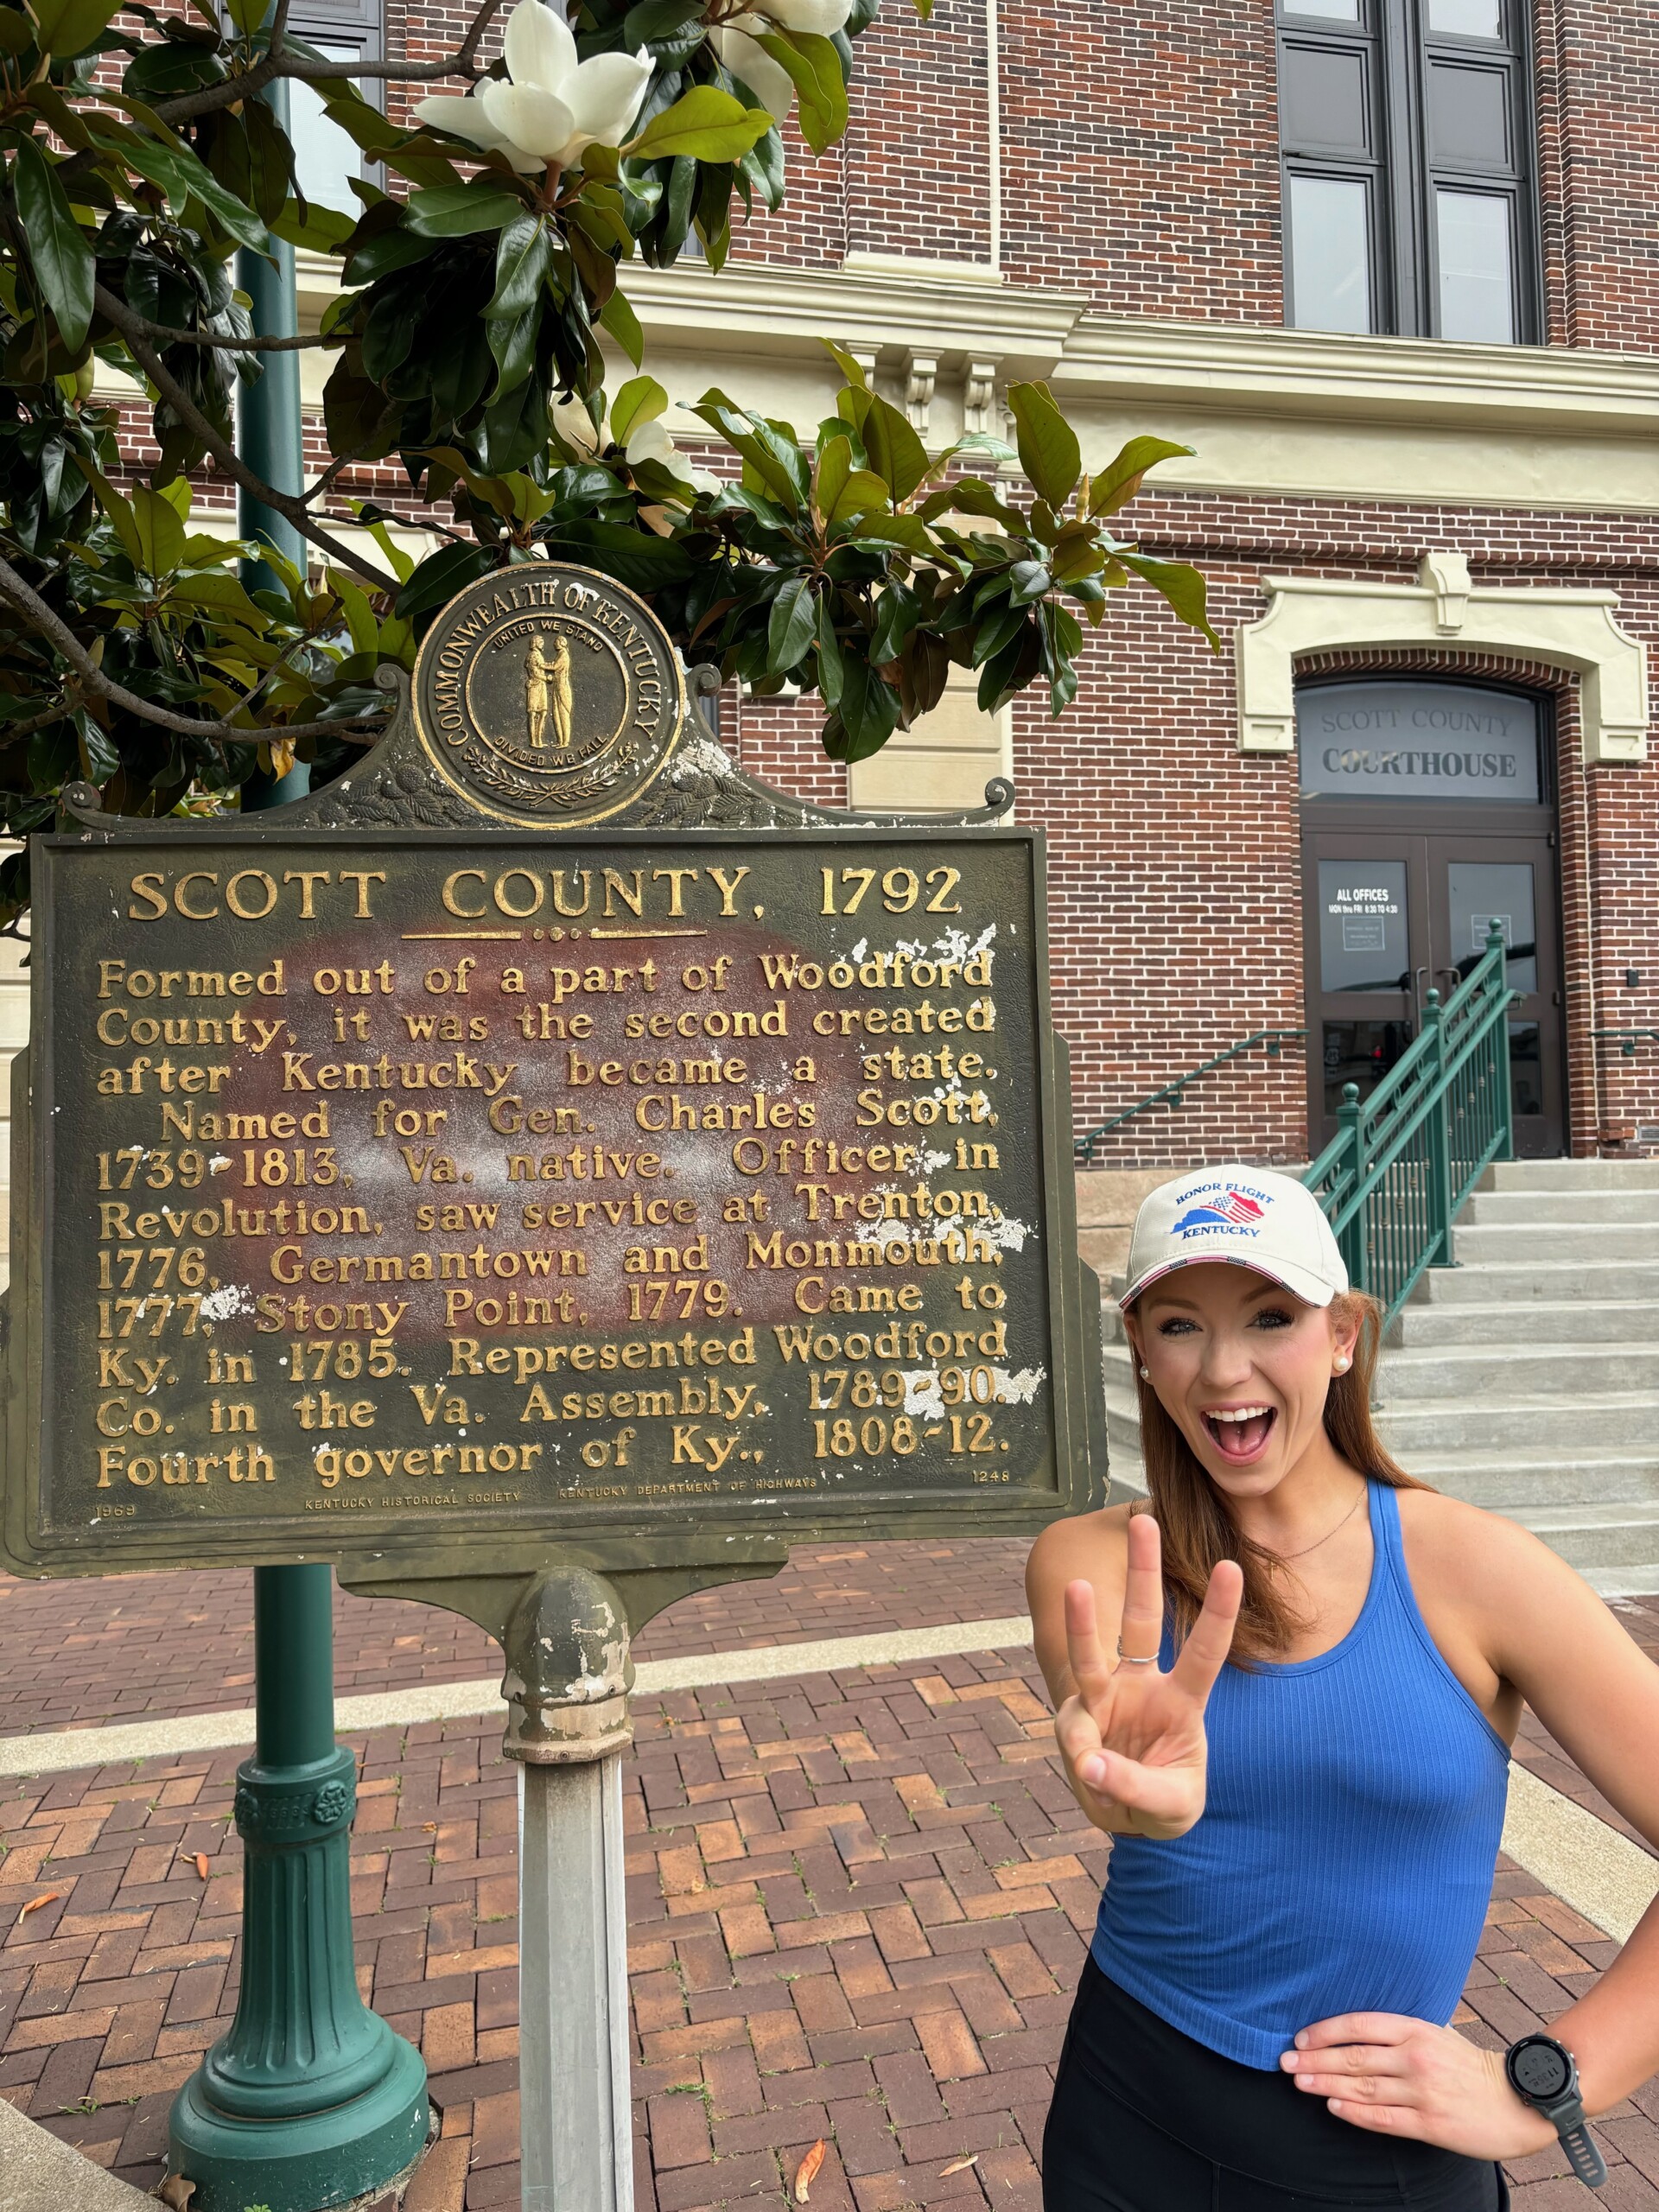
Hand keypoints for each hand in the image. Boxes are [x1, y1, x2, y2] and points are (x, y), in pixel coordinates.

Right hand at [1053, 1513, 1241, 1838]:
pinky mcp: (1077, 1720)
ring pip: (1091, 1651)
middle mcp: (1142, 1687)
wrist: (1131, 1818)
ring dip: (1084, 1618)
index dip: (1218, 1611)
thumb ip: (1136, 1786)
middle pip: (1142, 1620)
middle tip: (1143, 1519)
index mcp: (1183, 1702)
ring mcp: (1106, 1699)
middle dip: (1143, 1569)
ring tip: (1079, 1585)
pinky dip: (1080, 1750)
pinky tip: (1093, 1773)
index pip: (1205, 1651)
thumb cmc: (1166, 1803)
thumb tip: (1089, 1763)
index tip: (1231, 1566)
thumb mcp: (1172, 1806)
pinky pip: (1073, 1727)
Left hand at [1281, 2014, 1558, 2160]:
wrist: (1518, 2100)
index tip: (1300, 2038)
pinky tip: (1333, 2107)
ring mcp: (1422, 2091)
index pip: (1360, 2024)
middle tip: (1284, 2062)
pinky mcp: (1430, 2123)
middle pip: (1354, 2056)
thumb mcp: (1439, 2034)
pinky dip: (1355, 2112)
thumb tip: (1359, 2027)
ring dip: (1326, 2084)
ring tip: (1299, 2083)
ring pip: (1363, 2087)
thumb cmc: (1471, 2066)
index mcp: (1416, 2029)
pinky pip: (1384, 2118)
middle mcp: (1415, 2057)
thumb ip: (1402, 2031)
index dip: (1325, 2031)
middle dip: (1314, 2059)